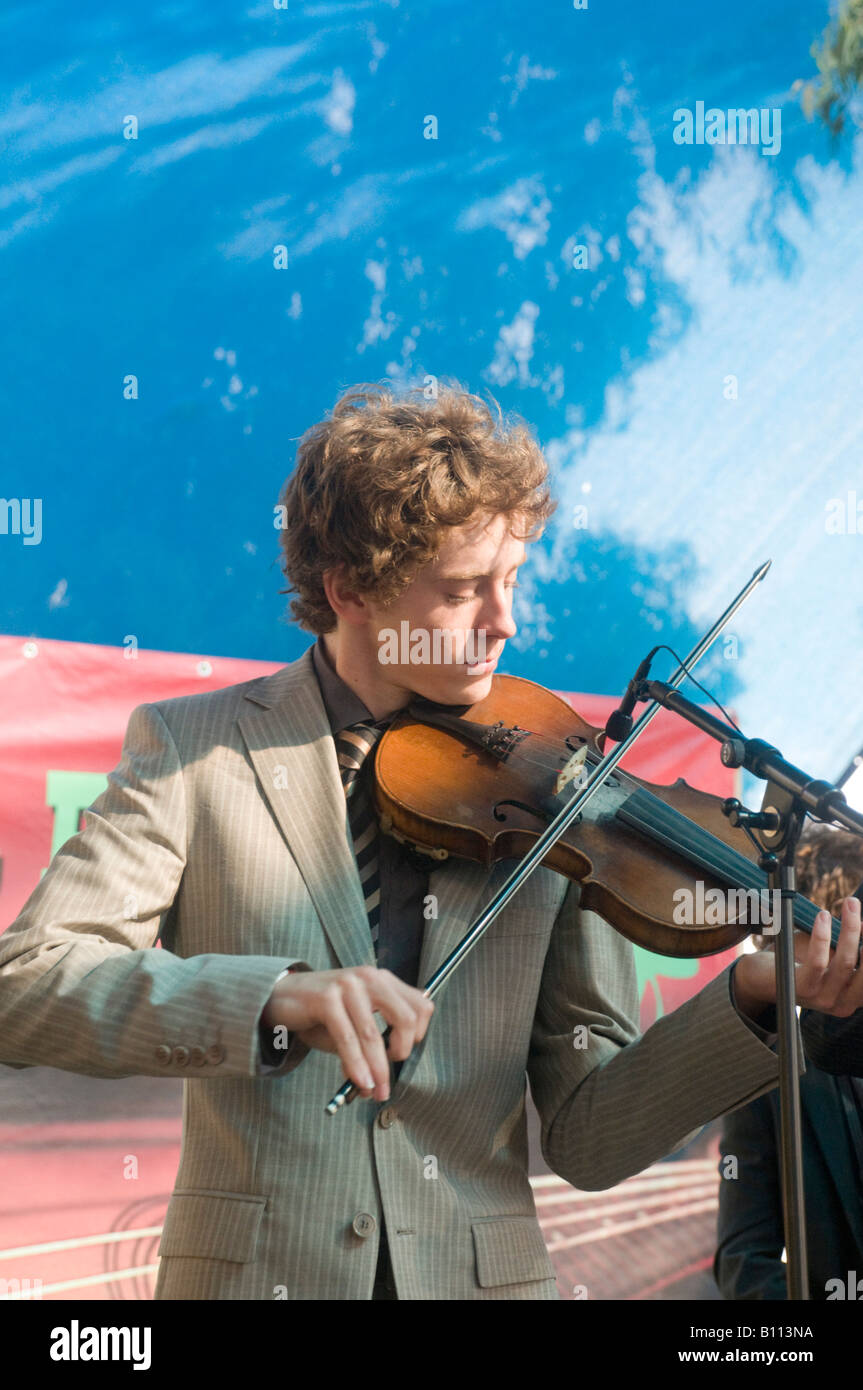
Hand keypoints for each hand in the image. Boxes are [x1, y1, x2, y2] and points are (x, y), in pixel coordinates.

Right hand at [261, 966, 433, 1100]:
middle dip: (401, 1053)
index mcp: (382, 980)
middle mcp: (369, 977)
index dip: (418, 1034)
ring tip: (375, 1091)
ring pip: (374, 1035)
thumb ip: (370, 1046)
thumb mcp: (352, 1025)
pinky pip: (348, 1038)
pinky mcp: (326, 998)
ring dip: (377, 1069)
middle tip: (388, 1072)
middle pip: (406, 1018)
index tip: (401, 1053)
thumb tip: (379, 1083)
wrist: (279, 997)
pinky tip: (359, 1081)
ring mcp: (348, 985)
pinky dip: (356, 1064)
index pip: (421, 1005)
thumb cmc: (320, 1013)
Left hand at [734, 895, 862, 1019]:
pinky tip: (823, 916)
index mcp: (851, 998)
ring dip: (850, 929)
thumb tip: (862, 924)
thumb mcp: (828, 952)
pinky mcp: (801, 988)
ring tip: (850, 904)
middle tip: (858, 906)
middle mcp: (841, 1003)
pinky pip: (818, 962)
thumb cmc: (797, 962)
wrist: (759, 978)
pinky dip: (822, 936)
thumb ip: (846, 943)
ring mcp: (822, 999)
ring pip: (845, 962)